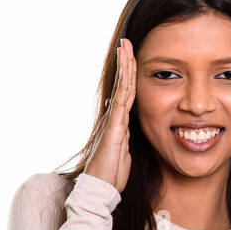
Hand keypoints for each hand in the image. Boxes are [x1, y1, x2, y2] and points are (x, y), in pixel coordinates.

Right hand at [81, 38, 134, 193]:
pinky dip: (124, 83)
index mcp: (118, 122)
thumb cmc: (112, 174)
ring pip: (122, 87)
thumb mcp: (124, 152)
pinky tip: (126, 70)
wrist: (100, 188)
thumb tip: (129, 131)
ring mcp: (113, 120)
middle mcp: (113, 117)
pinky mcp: (114, 127)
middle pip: (123, 84)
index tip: (130, 55)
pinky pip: (122, 100)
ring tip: (125, 46)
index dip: (128, 73)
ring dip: (124, 66)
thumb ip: (126, 139)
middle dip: (125, 62)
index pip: (126, 92)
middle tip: (126, 41)